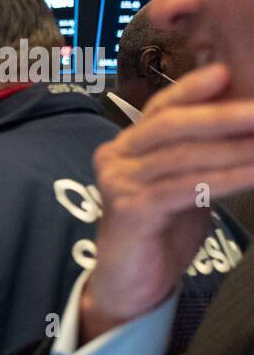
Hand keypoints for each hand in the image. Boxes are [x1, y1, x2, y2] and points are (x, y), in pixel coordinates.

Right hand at [81, 63, 253, 339]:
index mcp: (126, 146)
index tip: (228, 71)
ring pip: (181, 155)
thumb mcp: (183, 182)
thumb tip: (246, 121)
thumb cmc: (162, 230)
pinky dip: (226, 177)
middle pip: (169, 124)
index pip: (161, 108)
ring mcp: (118, 183)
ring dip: (234, 146)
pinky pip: (184, 187)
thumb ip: (201, 154)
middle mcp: (115, 157)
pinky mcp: (129, 210)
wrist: (131, 282)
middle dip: (222, 114)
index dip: (193, 89)